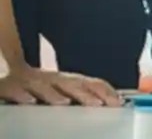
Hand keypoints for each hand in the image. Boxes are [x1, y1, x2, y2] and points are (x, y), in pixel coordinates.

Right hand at [0, 65, 120, 106]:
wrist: (6, 69)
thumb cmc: (36, 87)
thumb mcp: (60, 91)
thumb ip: (79, 96)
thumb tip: (108, 102)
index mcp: (66, 80)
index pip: (90, 83)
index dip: (105, 91)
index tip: (119, 102)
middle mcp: (52, 78)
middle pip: (71, 83)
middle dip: (86, 93)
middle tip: (100, 104)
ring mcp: (31, 80)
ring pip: (44, 85)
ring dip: (54, 94)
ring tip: (65, 102)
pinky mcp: (10, 84)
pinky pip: (16, 89)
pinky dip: (22, 94)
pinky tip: (29, 101)